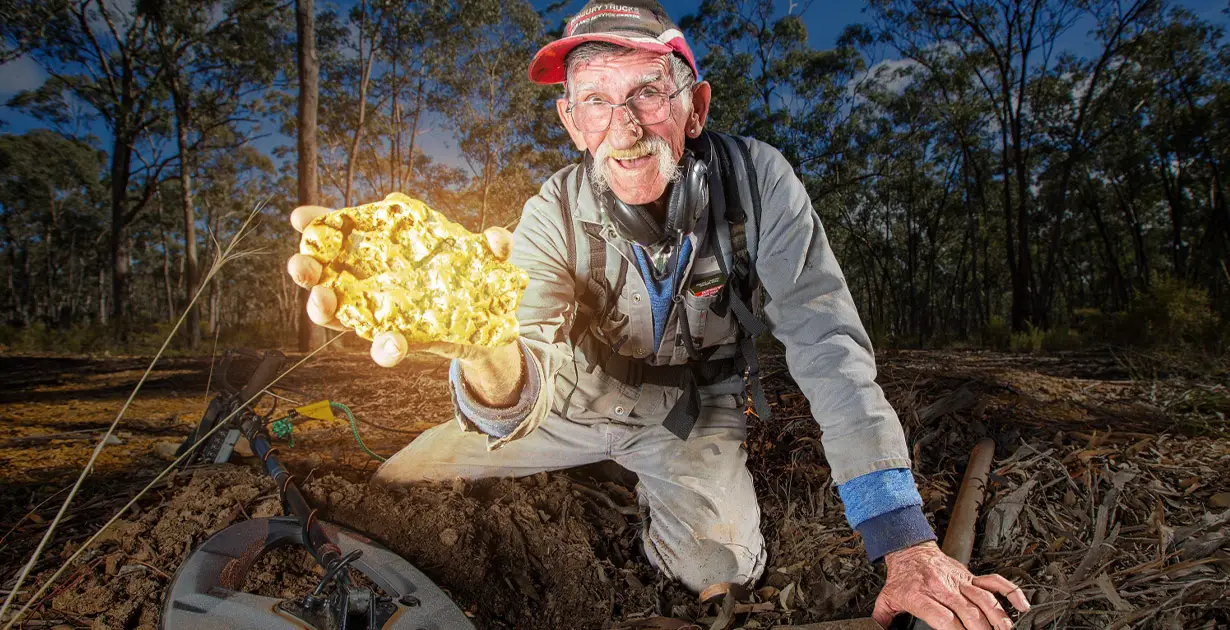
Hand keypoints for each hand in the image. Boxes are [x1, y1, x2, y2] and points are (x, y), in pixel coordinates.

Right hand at [286, 204, 516, 367]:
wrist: (488, 326)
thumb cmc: (472, 279)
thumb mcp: (484, 259)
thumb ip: (492, 246)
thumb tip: (497, 239)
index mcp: (384, 251)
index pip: (342, 233)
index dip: (317, 224)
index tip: (300, 217)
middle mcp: (372, 283)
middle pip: (325, 274)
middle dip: (305, 269)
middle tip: (300, 264)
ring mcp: (381, 314)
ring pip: (340, 315)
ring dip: (324, 309)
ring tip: (322, 302)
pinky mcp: (400, 342)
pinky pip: (384, 348)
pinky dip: (386, 348)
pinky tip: (393, 343)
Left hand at [873, 542, 1028, 629]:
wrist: (909, 550)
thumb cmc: (901, 577)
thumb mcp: (886, 599)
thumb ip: (883, 619)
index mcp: (920, 596)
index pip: (942, 618)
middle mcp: (943, 588)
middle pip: (967, 612)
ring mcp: (960, 581)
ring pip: (984, 599)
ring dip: (997, 617)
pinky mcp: (970, 576)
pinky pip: (995, 581)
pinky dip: (1011, 592)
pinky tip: (1022, 606)